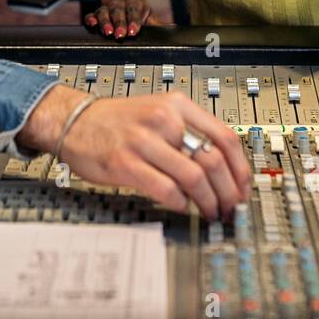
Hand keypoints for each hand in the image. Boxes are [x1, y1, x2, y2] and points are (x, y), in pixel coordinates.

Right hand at [19, 88, 250, 219]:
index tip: (244, 188)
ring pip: (194, 177)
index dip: (241, 169)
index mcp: (177, 106)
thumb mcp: (158, 113)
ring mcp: (144, 141)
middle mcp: (164, 120)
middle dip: (229, 192)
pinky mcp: (125, 163)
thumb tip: (222, 170)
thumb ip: (188, 134)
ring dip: (209, 202)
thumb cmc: (116, 122)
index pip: (225, 136)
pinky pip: (166, 189)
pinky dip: (180, 203)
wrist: (74, 120)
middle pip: (214, 160)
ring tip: (211, 213)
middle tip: (231, 208)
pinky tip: (181, 206)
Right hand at [84, 0, 156, 38]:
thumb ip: (158, 24)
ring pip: (104, 13)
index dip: (134, 21)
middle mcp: (120, 5)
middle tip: (120, 34)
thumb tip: (172, 29)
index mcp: (134, 4)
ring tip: (107, 32)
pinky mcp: (97, 13)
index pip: (134, 11)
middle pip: (118, 12)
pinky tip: (91, 23)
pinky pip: (91, 14)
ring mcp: (107, 8)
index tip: (134, 31)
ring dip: (105, 22)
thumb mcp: (148, 15)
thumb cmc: (137, 11)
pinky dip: (90, 19)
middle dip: (119, 23)